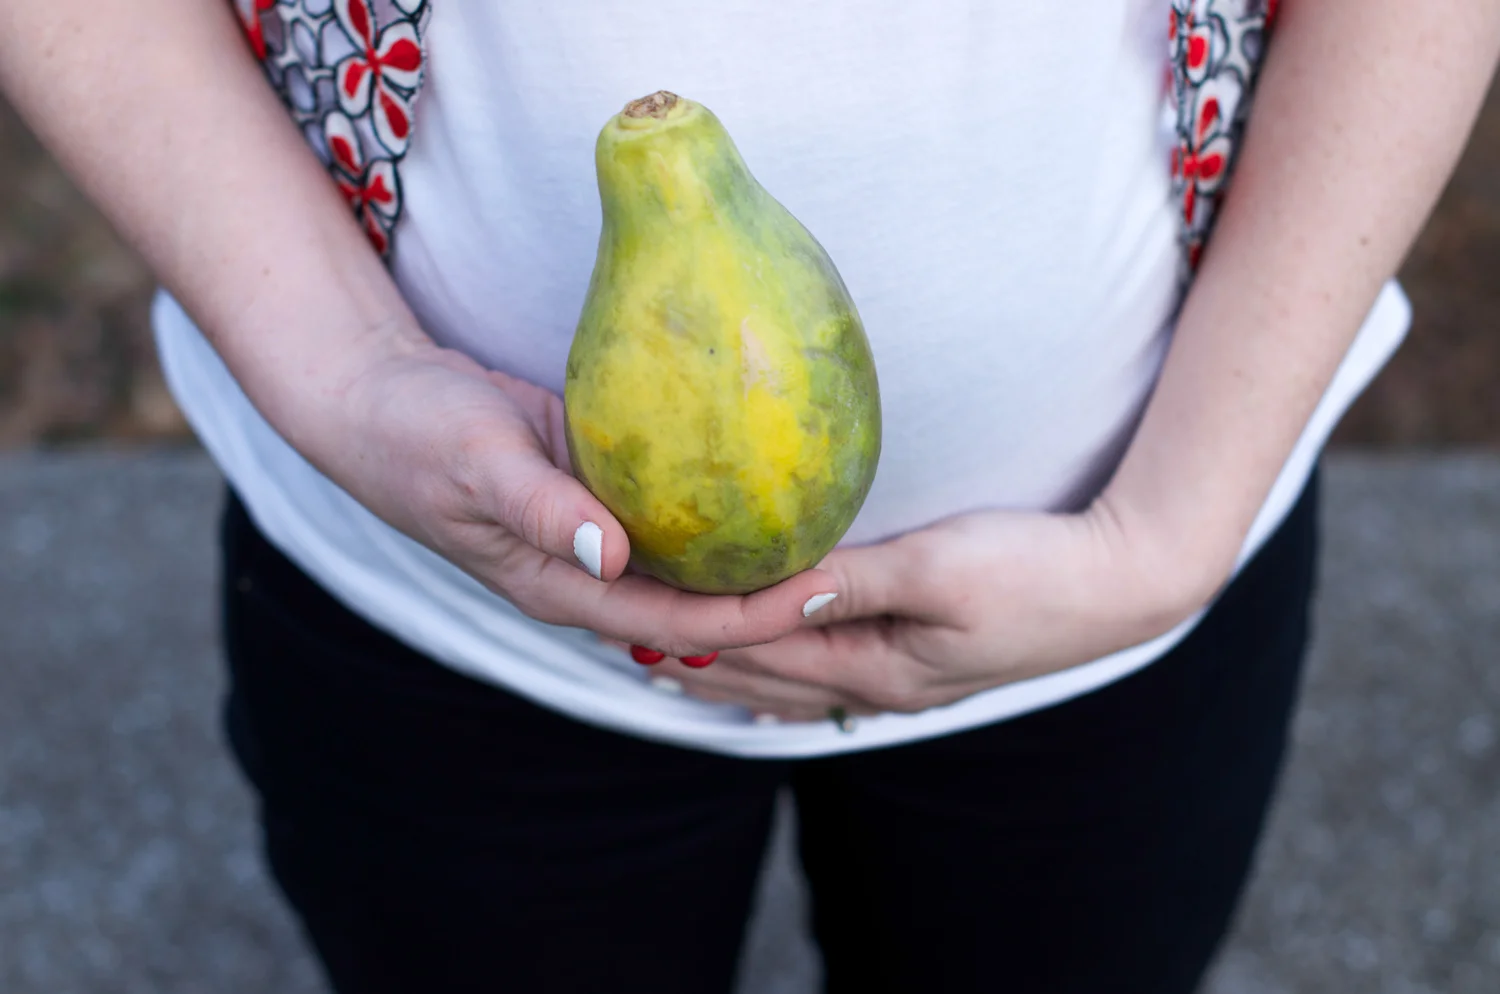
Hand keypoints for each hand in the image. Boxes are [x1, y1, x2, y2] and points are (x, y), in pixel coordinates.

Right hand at [316, 342, 836, 655]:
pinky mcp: (603, 488)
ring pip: (693, 564)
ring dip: (756, 559)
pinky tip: (771, 482)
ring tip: (833, 533)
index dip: (754, 617)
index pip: (681, 621)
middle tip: (854, 568)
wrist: (379, 399)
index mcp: (565, 586)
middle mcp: (592, 571)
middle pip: (701, 606)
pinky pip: (676, 510)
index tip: (821, 593)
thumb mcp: (476, 463)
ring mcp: (600, 533)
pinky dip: (722, 509)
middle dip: (774, 600)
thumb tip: (612, 554)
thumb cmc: (417, 436)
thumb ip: (540, 509)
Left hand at [628, 501, 1220, 722]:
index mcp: (875, 664)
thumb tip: (774, 585)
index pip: (756, 646)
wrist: (1124, 584)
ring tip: (662, 650)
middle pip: (758, 673)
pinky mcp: (915, 661)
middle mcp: (876, 683)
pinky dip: (773, 668)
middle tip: (616, 629)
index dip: (688, 625)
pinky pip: (822, 675)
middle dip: (687, 653)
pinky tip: (757, 662)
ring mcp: (897, 678)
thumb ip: (854, 579)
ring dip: (721, 667)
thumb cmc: (1038, 571)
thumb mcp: (943, 568)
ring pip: (785, 680)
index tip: (626, 603)